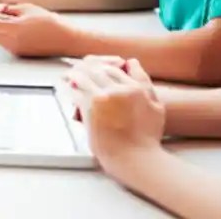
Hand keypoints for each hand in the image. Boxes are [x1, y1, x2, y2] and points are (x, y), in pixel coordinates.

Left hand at [0, 3, 73, 56]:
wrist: (65, 39)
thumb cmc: (51, 23)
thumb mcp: (28, 8)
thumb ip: (9, 9)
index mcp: (13, 29)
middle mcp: (12, 41)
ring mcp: (15, 49)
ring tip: (10, 20)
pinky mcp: (20, 53)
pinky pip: (5, 43)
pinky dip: (5, 36)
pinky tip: (16, 29)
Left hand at [65, 58, 164, 174]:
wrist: (135, 158)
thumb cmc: (146, 137)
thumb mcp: (156, 106)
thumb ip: (144, 81)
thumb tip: (131, 61)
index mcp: (134, 87)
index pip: (112, 67)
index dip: (100, 66)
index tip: (92, 68)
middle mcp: (117, 89)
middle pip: (95, 68)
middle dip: (84, 67)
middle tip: (76, 69)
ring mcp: (102, 98)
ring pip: (82, 76)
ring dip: (73, 74)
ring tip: (67, 76)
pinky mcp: (89, 108)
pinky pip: (74, 91)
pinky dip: (68, 87)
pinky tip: (64, 87)